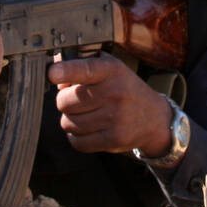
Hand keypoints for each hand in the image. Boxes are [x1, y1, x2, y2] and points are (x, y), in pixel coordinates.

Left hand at [47, 54, 172, 155]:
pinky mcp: (114, 139)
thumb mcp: (110, 69)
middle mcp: (114, 92)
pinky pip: (78, 142)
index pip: (85, 69)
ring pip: (68, 123)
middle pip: (65, 101)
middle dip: (64, 102)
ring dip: (70, 120)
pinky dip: (76, 137)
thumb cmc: (124, 89)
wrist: (154, 118)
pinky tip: (87, 129)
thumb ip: (81, 64)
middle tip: (76, 101)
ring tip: (84, 115)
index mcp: (112, 70)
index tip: (52, 73)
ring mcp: (115, 118)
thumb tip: (53, 68)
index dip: (66, 71)